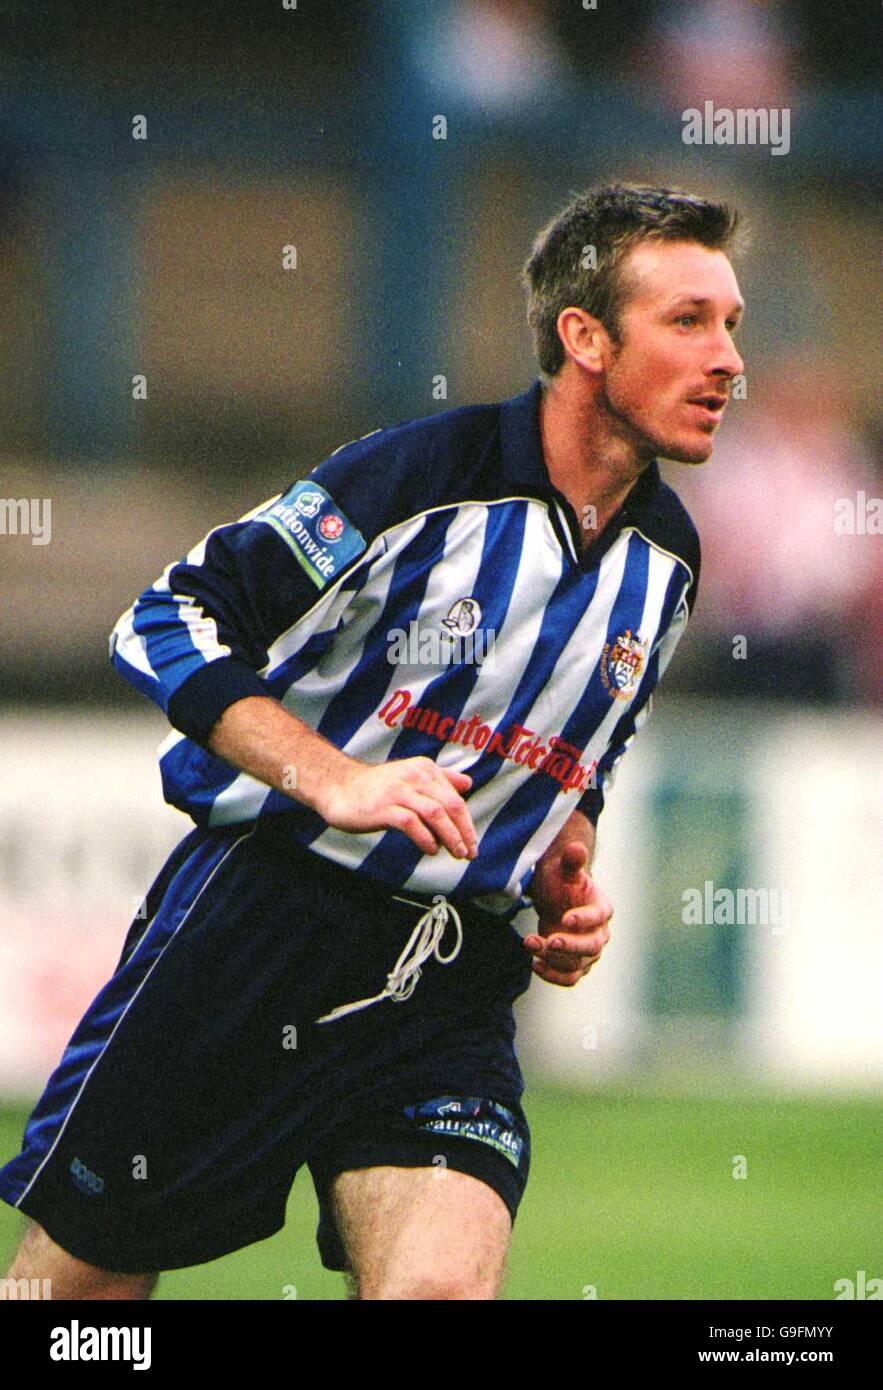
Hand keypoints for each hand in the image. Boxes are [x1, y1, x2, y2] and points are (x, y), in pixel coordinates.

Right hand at [317, 756, 477, 859]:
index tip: (473, 844)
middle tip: (469, 853)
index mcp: (425, 769)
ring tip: (456, 853)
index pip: (455, 798)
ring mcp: (399, 791)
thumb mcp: (411, 777)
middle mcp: (414, 776)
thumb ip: (440, 779)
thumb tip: (468, 783)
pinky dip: (426, 839)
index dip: (467, 823)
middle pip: (451, 806)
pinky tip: (431, 850)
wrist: (339, 788)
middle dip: (464, 832)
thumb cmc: (377, 787)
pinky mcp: (384, 807)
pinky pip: (412, 823)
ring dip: (450, 837)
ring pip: (435, 814)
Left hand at [523, 840, 612, 985]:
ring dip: (553, 958)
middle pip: (592, 946)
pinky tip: (534, 964)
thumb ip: (572, 861)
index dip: (584, 919)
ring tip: (529, 942)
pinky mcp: (575, 966)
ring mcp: (589, 953)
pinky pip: (569, 979)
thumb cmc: (564, 884)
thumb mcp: (565, 870)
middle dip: (570, 945)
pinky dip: (553, 976)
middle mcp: (600, 933)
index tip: (565, 917)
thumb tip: (576, 847)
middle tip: (549, 940)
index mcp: (602, 908)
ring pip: (577, 964)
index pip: (599, 916)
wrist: (558, 900)